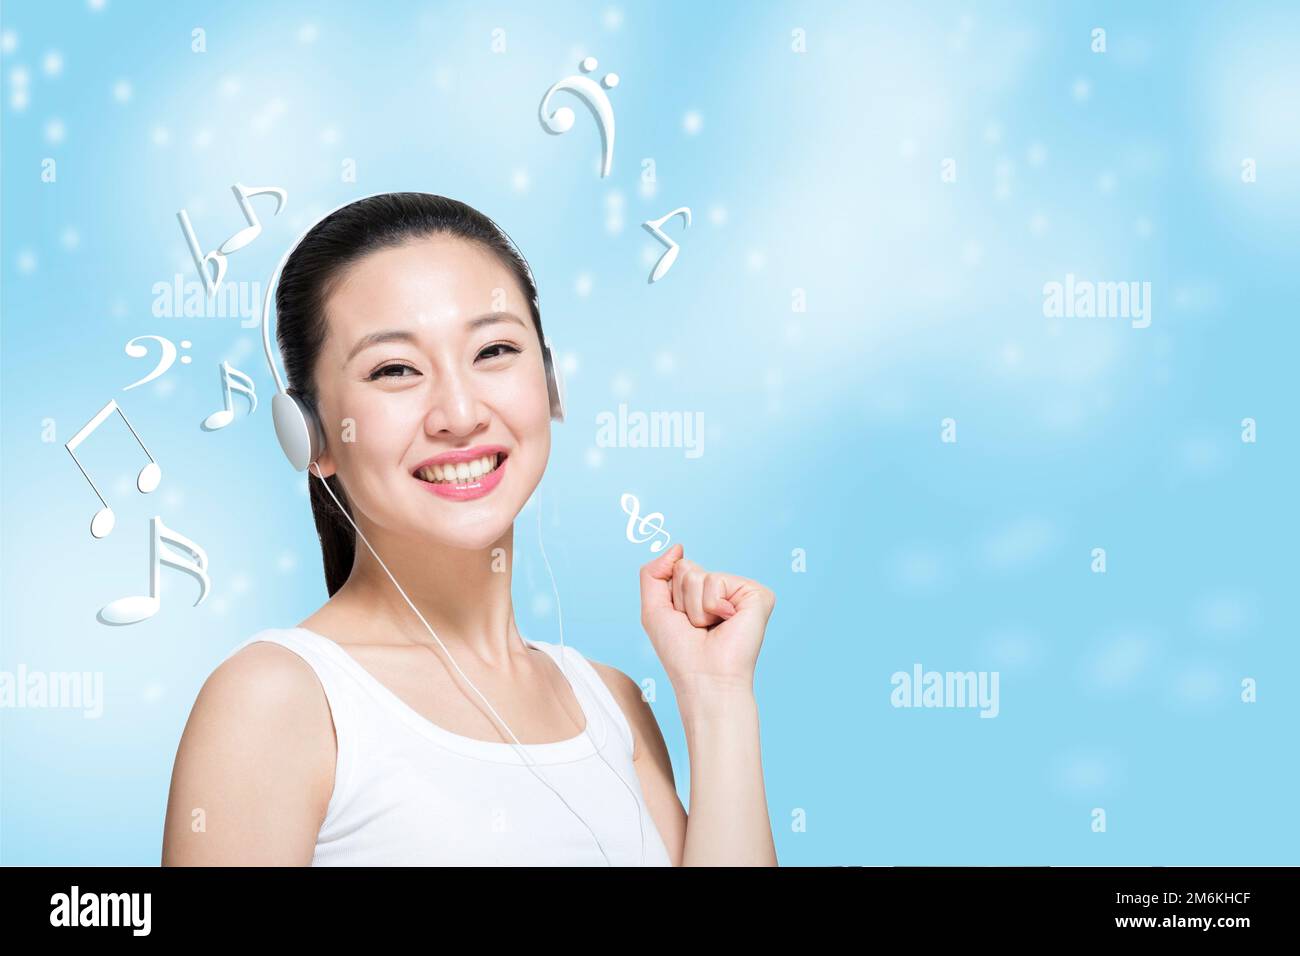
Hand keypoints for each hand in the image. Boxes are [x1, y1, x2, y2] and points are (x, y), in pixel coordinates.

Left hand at [638, 543, 774, 696]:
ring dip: (696, 607)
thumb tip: (678, 547)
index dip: (671, 597)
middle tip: (697, 626)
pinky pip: (717, 581)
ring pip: (700, 575)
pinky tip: (726, 622)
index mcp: (703, 593)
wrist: (705, 678)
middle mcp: (724, 590)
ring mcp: (742, 591)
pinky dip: (712, 606)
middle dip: (682, 600)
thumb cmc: (680, 652)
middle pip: (686, 568)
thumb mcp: (654, 609)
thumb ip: (653, 573)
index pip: (677, 569)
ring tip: (710, 628)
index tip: (682, 622)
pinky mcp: (757, 594)